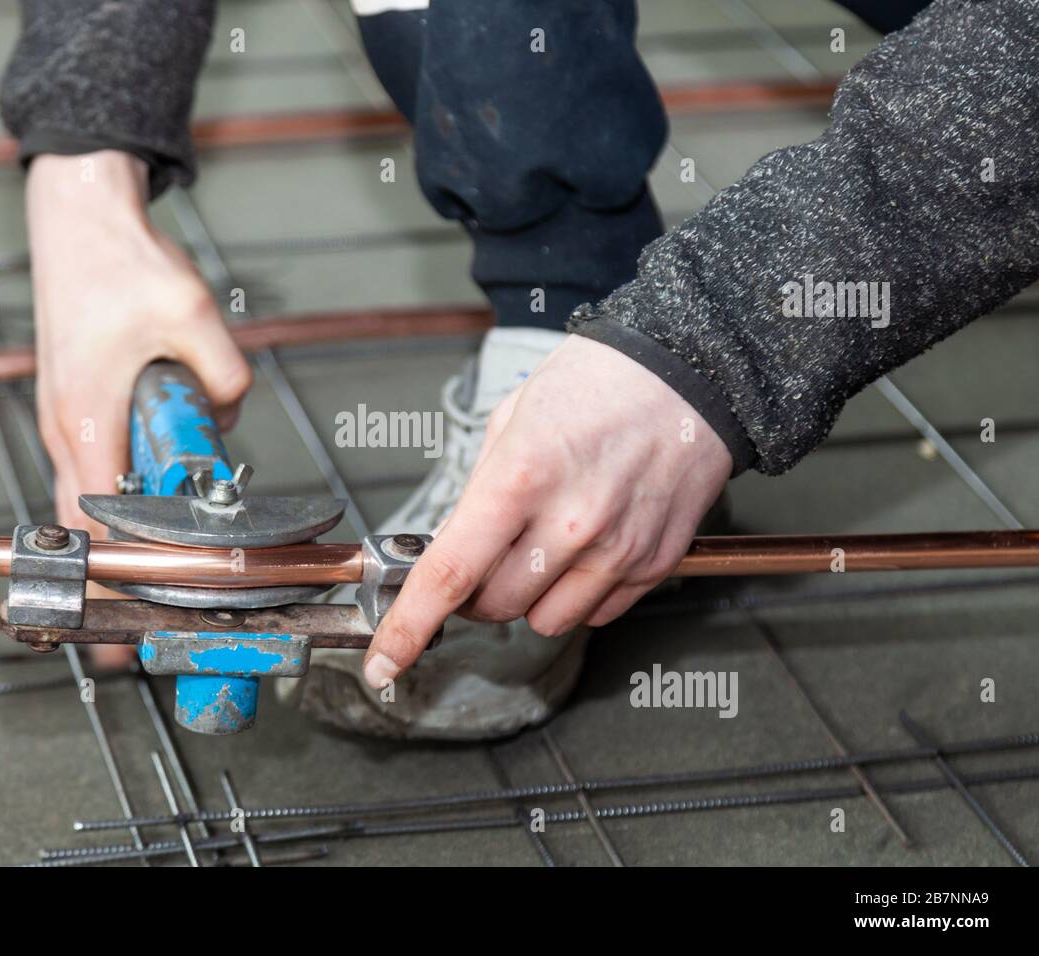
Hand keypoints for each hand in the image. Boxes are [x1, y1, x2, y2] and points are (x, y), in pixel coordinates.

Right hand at [27, 151, 251, 666]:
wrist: (79, 218)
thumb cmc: (121, 264)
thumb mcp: (194, 316)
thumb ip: (225, 377)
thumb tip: (232, 414)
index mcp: (87, 419)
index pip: (98, 522)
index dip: (117, 578)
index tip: (130, 622)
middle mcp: (66, 427)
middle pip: (88, 522)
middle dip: (118, 570)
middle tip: (144, 617)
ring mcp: (65, 416)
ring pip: (94, 493)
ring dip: (133, 517)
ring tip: (176, 537)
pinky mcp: (77, 402)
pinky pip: (101, 459)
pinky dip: (130, 478)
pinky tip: (170, 467)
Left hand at [362, 334, 732, 687]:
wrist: (690, 371)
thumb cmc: (598, 382)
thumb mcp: (512, 418)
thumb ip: (479, 489)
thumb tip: (452, 544)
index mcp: (521, 477)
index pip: (450, 573)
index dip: (408, 627)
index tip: (384, 662)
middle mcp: (571, 522)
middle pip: (493, 605)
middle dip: (474, 592)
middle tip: (486, 553)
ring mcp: (617, 548)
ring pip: (545, 621)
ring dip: (528, 597)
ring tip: (544, 545)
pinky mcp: (655, 563)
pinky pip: (596, 613)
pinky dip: (578, 595)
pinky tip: (586, 548)